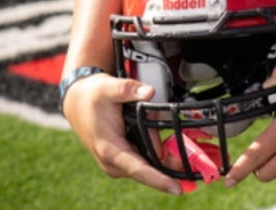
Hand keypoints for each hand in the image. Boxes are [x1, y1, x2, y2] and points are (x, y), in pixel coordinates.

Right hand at [62, 73, 182, 195]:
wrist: (78, 102)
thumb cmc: (93, 96)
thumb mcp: (109, 87)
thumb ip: (128, 89)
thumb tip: (149, 91)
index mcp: (110, 148)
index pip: (138, 169)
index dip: (158, 179)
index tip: (177, 188)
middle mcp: (113, 161)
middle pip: (148, 169)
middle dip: (171, 168)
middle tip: (197, 167)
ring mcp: (117, 162)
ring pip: (147, 165)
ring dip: (166, 161)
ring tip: (190, 157)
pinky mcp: (122, 158)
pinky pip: (144, 161)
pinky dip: (158, 156)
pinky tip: (173, 149)